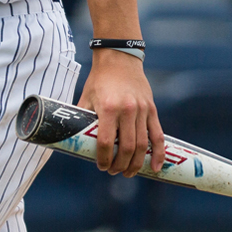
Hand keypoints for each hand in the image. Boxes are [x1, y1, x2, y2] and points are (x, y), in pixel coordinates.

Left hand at [77, 51, 162, 177]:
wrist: (119, 59)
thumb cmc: (99, 79)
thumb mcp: (86, 97)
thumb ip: (82, 117)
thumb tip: (73, 137)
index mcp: (107, 108)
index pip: (105, 141)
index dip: (103, 158)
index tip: (101, 166)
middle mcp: (127, 110)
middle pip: (126, 147)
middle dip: (120, 165)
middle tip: (114, 172)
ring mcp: (142, 111)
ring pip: (143, 145)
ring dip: (136, 163)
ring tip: (128, 172)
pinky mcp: (152, 110)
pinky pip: (158, 135)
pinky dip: (159, 154)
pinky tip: (154, 167)